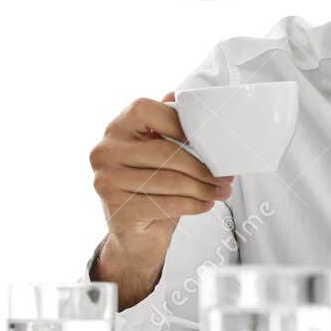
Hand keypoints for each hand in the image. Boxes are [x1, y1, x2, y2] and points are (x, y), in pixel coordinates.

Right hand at [89, 93, 232, 306]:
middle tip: (226, 176)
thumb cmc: (153, 187)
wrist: (135, 234)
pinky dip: (193, 204)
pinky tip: (206, 204)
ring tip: (222, 191)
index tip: (208, 139)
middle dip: (202, 166)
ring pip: (168, 180)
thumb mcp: (160, 153)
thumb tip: (182, 96)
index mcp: (116, 128)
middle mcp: (104, 151)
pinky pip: (165, 204)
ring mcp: (106, 180)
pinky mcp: (116, 208)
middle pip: (164, 151)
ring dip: (203, 188)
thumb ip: (166, 125)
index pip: (147, 111)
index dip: (180, 123)